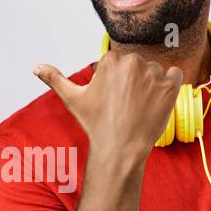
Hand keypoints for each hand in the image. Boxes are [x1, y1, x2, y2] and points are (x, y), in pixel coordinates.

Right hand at [33, 46, 182, 161]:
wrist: (120, 149)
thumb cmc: (96, 124)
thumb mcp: (73, 99)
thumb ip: (54, 78)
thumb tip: (35, 67)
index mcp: (111, 60)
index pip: (118, 62)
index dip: (115, 81)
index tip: (113, 98)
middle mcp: (133, 62)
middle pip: (137, 65)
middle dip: (133, 81)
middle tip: (126, 105)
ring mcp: (153, 74)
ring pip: (155, 71)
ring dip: (151, 84)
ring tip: (140, 106)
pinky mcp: (170, 86)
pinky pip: (175, 74)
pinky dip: (170, 85)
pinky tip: (158, 101)